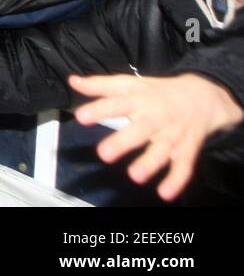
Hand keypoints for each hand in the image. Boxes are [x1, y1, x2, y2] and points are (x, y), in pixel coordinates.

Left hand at [72, 73, 243, 200]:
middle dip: (122, 142)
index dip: (99, 110)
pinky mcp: (186, 150)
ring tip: (134, 176)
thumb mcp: (129, 83)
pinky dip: (176, 181)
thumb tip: (73, 81)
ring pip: (161, 151)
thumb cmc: (156, 92)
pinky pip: (183, 167)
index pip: (116, 103)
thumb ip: (100, 85)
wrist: (202, 97)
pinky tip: (165, 193)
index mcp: (139, 100)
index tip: (81, 116)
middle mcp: (156, 118)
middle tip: (103, 154)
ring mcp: (172, 135)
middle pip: (140, 130)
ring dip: (149, 163)